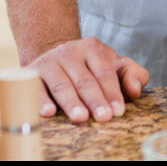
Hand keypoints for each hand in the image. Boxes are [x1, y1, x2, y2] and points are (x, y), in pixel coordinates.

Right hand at [26, 37, 149, 121]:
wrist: (56, 58)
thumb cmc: (91, 67)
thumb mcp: (114, 65)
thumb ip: (133, 75)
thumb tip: (135, 90)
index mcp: (92, 48)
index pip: (104, 72)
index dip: (112, 92)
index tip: (118, 111)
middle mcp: (69, 52)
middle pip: (84, 80)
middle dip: (95, 100)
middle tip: (103, 117)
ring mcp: (49, 62)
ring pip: (61, 84)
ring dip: (71, 102)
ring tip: (81, 117)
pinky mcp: (31, 73)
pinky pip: (36, 88)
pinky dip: (41, 101)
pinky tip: (48, 112)